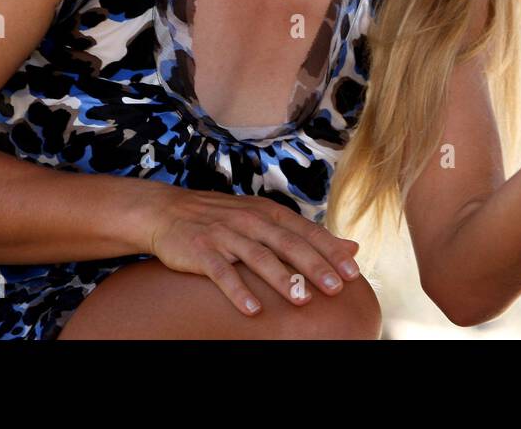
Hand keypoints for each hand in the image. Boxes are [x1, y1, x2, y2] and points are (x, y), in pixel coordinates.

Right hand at [141, 187, 362, 315]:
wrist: (168, 211)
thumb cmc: (224, 218)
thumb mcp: (266, 218)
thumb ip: (307, 234)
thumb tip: (352, 246)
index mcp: (269, 213)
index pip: (307, 232)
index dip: (330, 252)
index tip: (353, 273)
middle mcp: (251, 220)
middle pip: (288, 244)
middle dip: (314, 266)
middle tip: (335, 288)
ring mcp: (226, 235)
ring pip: (259, 258)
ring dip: (282, 279)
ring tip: (302, 300)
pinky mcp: (202, 251)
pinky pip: (222, 273)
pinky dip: (238, 291)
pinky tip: (252, 309)